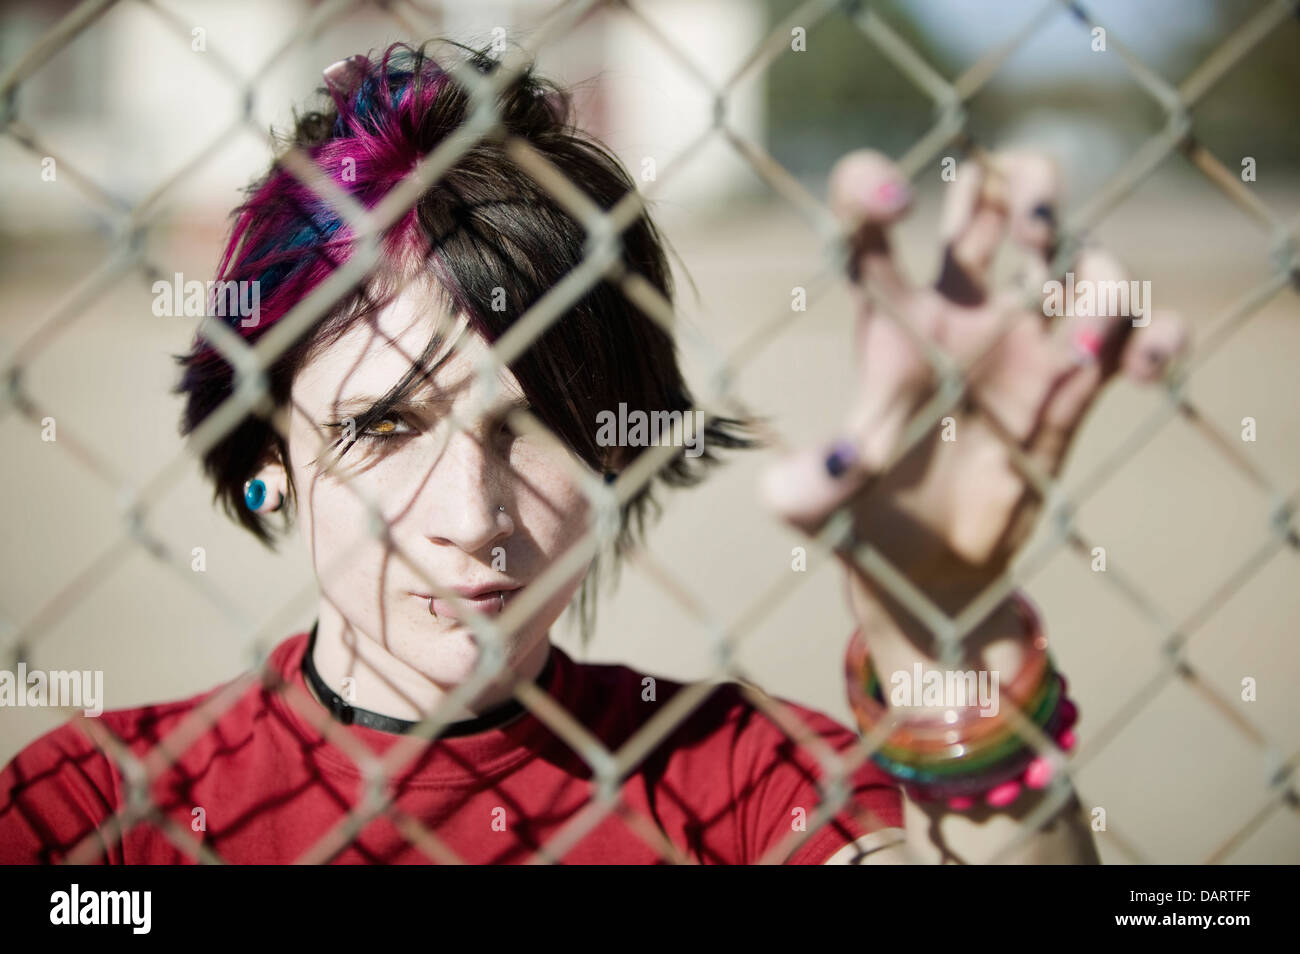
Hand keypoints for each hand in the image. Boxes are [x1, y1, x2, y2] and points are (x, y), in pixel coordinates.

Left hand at [759, 148, 1188, 664]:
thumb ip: (807, 490)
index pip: (870, 227)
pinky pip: (1139, 328)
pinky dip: (1158, 332)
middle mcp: (962, 315)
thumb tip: (808, 478)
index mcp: (890, 322)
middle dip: (1028, 184)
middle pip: (1001, 196)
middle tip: (1030, 233)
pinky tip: (1141, 375)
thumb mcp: (818, 510)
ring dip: (1103, 272)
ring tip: (1086, 346)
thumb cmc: (863, 525)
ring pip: (1082, 253)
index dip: (870, 186)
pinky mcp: (1078, 385)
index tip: (890, 203)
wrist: (928, 569)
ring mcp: (1025, 344)